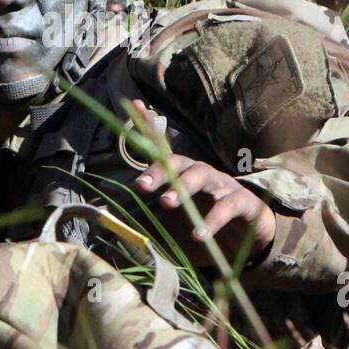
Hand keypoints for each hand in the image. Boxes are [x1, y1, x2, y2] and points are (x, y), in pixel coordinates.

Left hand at [128, 100, 274, 265]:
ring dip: (184, 188)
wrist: (245, 244)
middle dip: (159, 171)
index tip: (135, 104)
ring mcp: (223, 186)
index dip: (150, 125)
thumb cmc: (201, 226)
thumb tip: (103, 213)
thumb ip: (141, 219)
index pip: (163, 149)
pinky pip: (228, 206)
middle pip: (179, 163)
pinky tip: (199, 235)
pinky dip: (212, 221)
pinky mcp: (243, 204)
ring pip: (203, 177)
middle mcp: (201, 174)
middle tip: (141, 185)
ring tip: (167, 203)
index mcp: (182, 175)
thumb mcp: (169, 226)